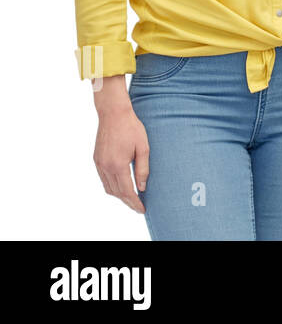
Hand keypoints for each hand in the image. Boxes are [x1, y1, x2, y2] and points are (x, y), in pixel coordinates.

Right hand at [93, 82, 148, 213]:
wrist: (113, 114)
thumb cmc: (132, 128)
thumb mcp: (143, 147)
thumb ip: (143, 169)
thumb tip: (143, 187)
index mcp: (118, 165)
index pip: (127, 191)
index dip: (134, 202)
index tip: (142, 209)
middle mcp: (106, 167)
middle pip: (116, 192)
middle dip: (128, 202)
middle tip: (139, 206)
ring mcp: (99, 164)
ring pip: (108, 187)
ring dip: (119, 195)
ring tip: (132, 198)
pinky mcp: (96, 160)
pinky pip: (103, 179)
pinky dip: (112, 186)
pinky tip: (121, 186)